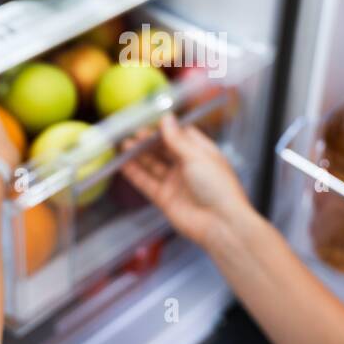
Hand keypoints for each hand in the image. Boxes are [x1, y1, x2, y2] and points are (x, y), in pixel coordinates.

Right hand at [120, 114, 256, 251]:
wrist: (220, 224)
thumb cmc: (218, 188)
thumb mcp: (197, 156)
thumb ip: (177, 139)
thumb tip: (167, 118)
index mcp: (201, 153)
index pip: (180, 135)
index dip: (164, 128)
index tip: (148, 121)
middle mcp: (188, 167)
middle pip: (164, 150)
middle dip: (148, 142)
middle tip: (132, 133)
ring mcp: (175, 183)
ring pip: (153, 165)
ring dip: (138, 156)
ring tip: (123, 145)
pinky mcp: (165, 198)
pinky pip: (147, 183)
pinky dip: (135, 174)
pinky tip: (123, 164)